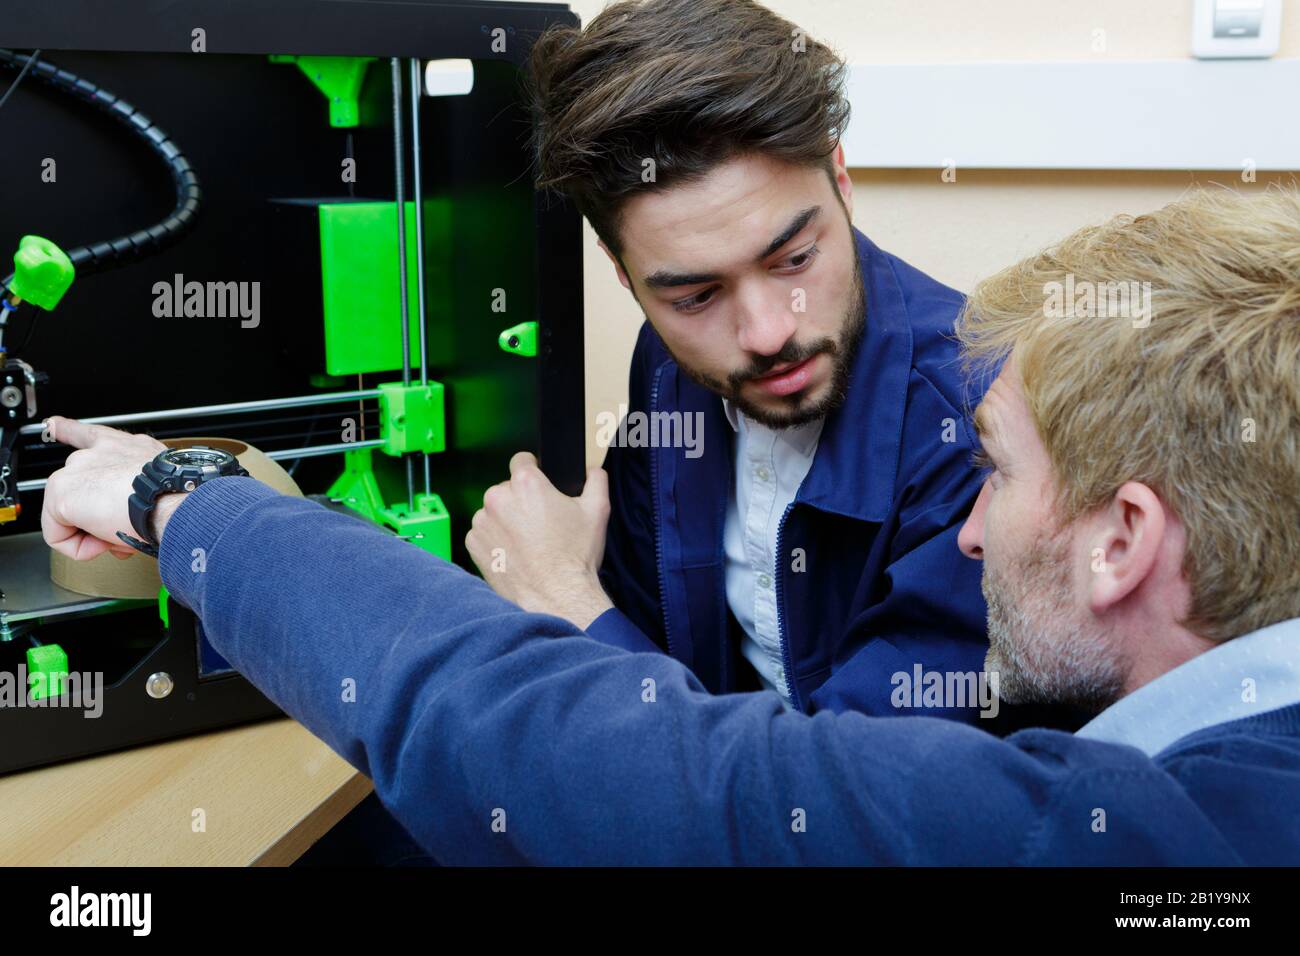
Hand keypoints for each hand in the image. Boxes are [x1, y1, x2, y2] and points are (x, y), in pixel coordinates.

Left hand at [40, 416, 166, 559]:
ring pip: (71, 514)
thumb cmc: (177, 494)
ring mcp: (77, 470)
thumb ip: (139, 492)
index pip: (90, 435)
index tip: (53, 423)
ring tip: (120, 535)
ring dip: (94, 532)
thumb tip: (127, 515)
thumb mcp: (161, 484)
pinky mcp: (62, 495)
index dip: (68, 429)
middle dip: (97, 516)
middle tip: (122, 528)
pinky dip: (80, 548)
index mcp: (123, 448)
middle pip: (78, 486)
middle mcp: (97, 453)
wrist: (172, 500)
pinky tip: (106, 543)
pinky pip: (59, 535)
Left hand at [465, 451, 613, 629]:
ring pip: (494, 511)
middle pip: (508, 488)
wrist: (555, 597)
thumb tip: (592, 470)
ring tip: (529, 542)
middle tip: (541, 523)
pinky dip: (495, 540)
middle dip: (522, 500)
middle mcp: (498, 498)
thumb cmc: (574, 556)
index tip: (539, 486)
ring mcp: (482, 522)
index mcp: (526, 484)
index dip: (534, 470)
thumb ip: (596, 480)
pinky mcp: (473, 544)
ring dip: (507, 520)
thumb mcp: (597, 511)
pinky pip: (484, 533)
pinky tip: (516, 554)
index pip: (522, 460)